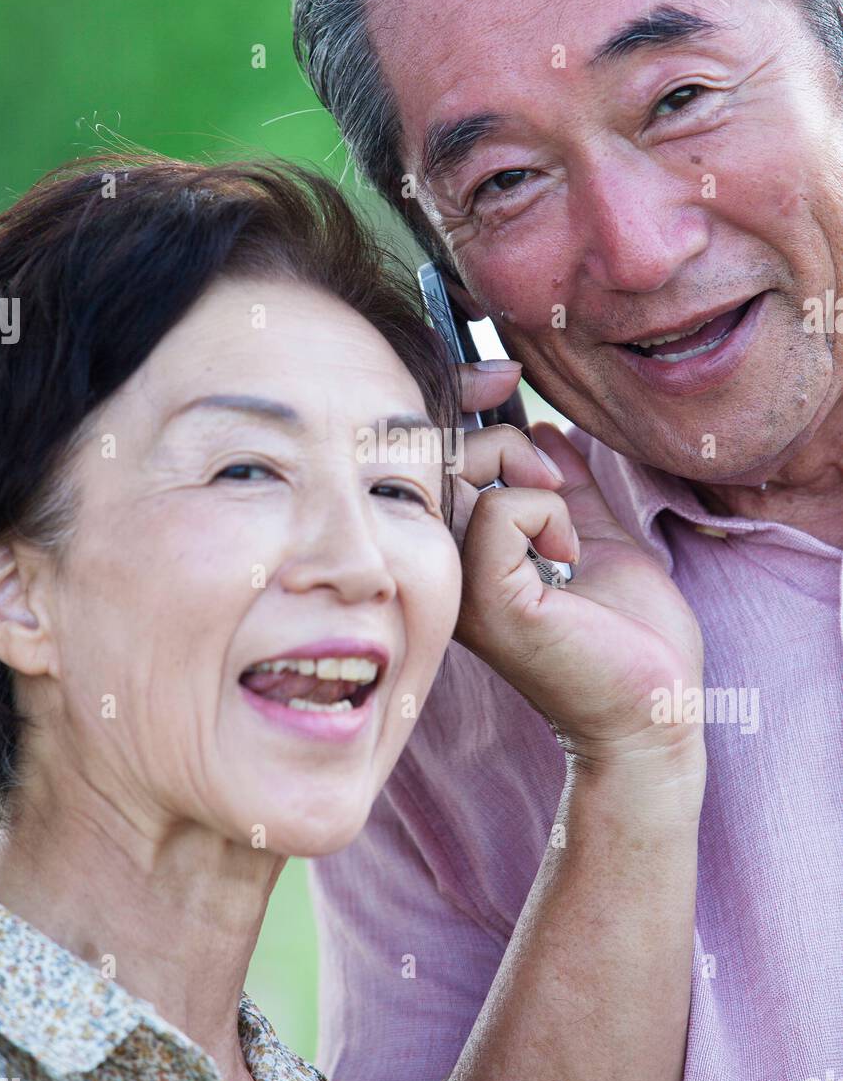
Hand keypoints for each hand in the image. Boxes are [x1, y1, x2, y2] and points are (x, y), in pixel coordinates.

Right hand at [453, 363, 705, 805]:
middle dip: (499, 438)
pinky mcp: (489, 602)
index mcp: (458, 551)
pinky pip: (500, 512)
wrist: (656, 702)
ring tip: (565, 524)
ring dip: (525, 473)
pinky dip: (546, 511)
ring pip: (460, 472)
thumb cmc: (627, 632)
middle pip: (433, 453)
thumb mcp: (591, 531)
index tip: (499, 378)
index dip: (453, 400)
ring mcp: (458, 586)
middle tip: (554, 481)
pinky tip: (569, 553)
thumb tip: (543, 429)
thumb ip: (560, 483)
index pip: (424, 459)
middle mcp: (444, 568)